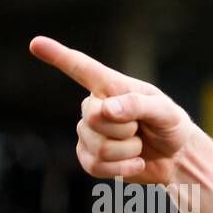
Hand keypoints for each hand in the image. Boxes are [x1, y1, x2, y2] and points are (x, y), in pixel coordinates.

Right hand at [29, 36, 196, 185]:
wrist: (176, 157)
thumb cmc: (170, 126)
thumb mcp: (165, 111)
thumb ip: (138, 105)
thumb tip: (106, 109)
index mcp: (110, 86)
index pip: (80, 68)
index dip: (58, 56)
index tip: (36, 44)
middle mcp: (93, 106)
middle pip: (94, 119)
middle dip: (126, 129)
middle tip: (141, 128)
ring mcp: (88, 132)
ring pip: (98, 147)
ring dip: (128, 151)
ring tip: (139, 144)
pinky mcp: (90, 157)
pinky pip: (95, 166)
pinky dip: (122, 168)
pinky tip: (136, 162)